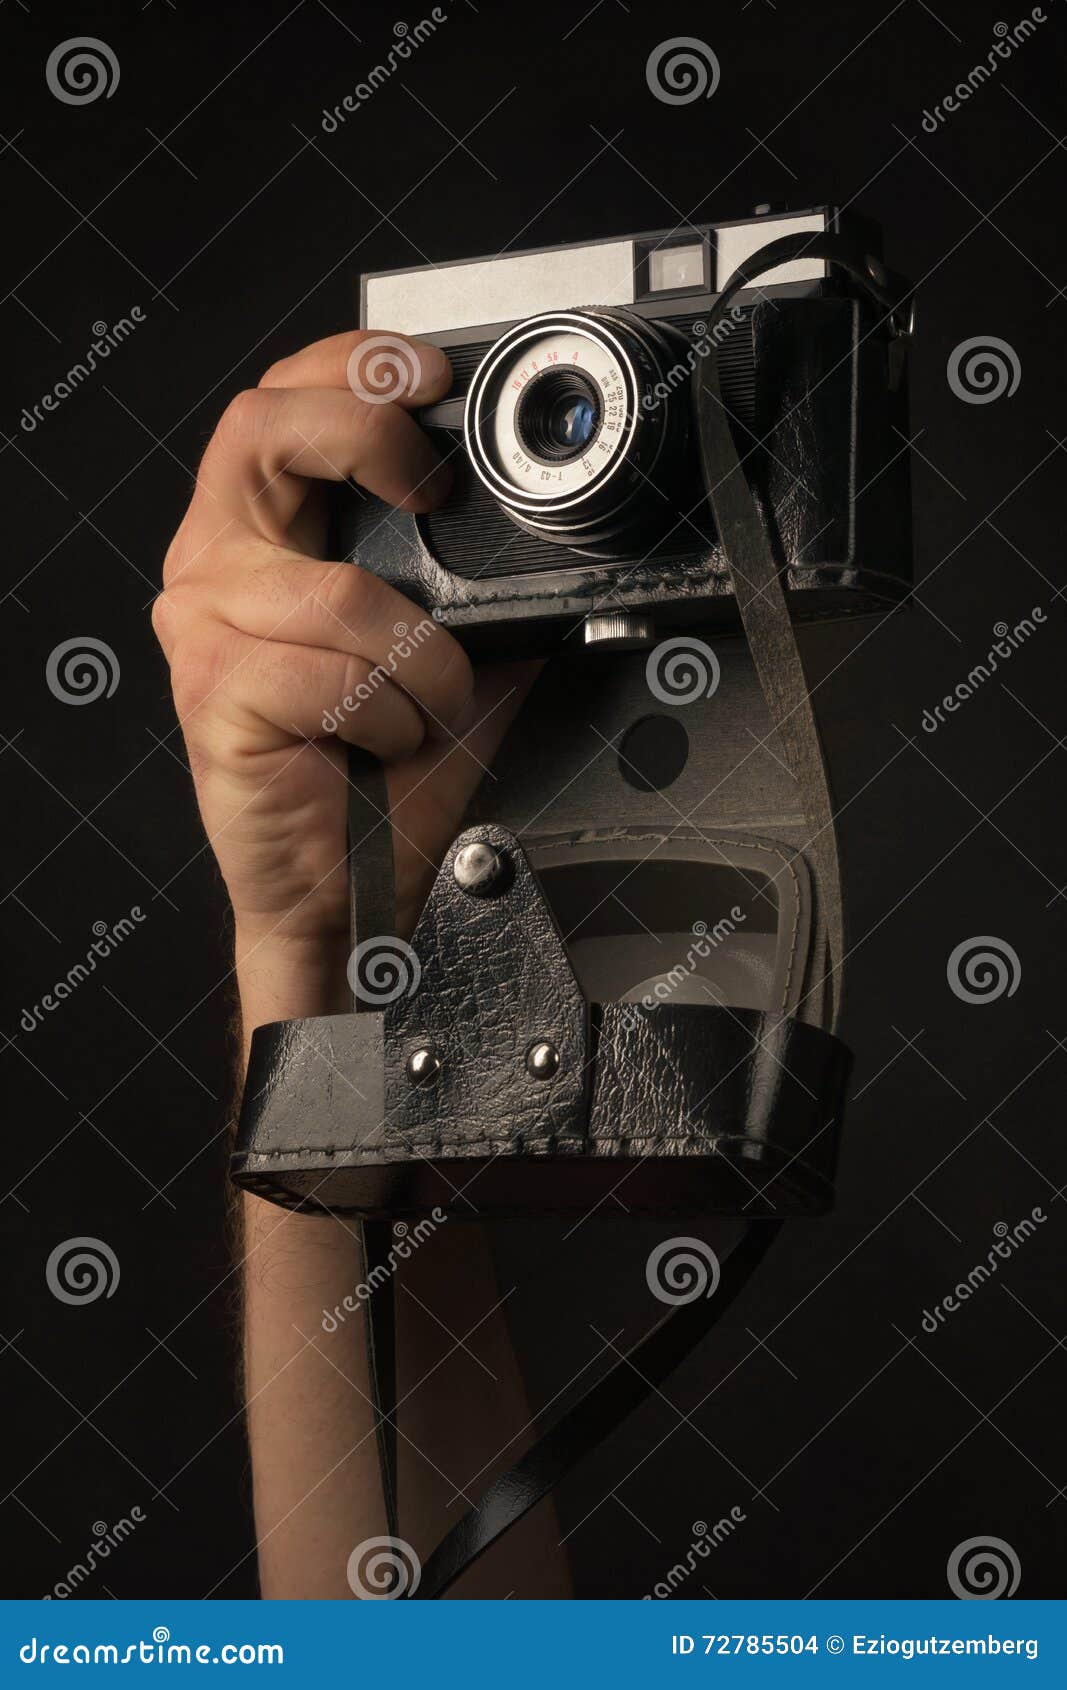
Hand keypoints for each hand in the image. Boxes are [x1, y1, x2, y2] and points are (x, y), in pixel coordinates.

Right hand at [152, 330, 538, 1008]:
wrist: (349, 888)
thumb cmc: (384, 774)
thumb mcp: (448, 649)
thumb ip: (472, 578)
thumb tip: (549, 523)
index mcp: (262, 534)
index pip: (280, 399)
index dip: (352, 365)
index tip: (432, 375)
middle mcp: (216, 566)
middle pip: (261, 430)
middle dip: (364, 436)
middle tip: (432, 487)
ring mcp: (203, 630)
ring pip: (338, 591)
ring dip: (420, 658)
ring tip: (428, 705)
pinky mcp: (214, 699)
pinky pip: (334, 676)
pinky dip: (392, 715)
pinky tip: (385, 743)